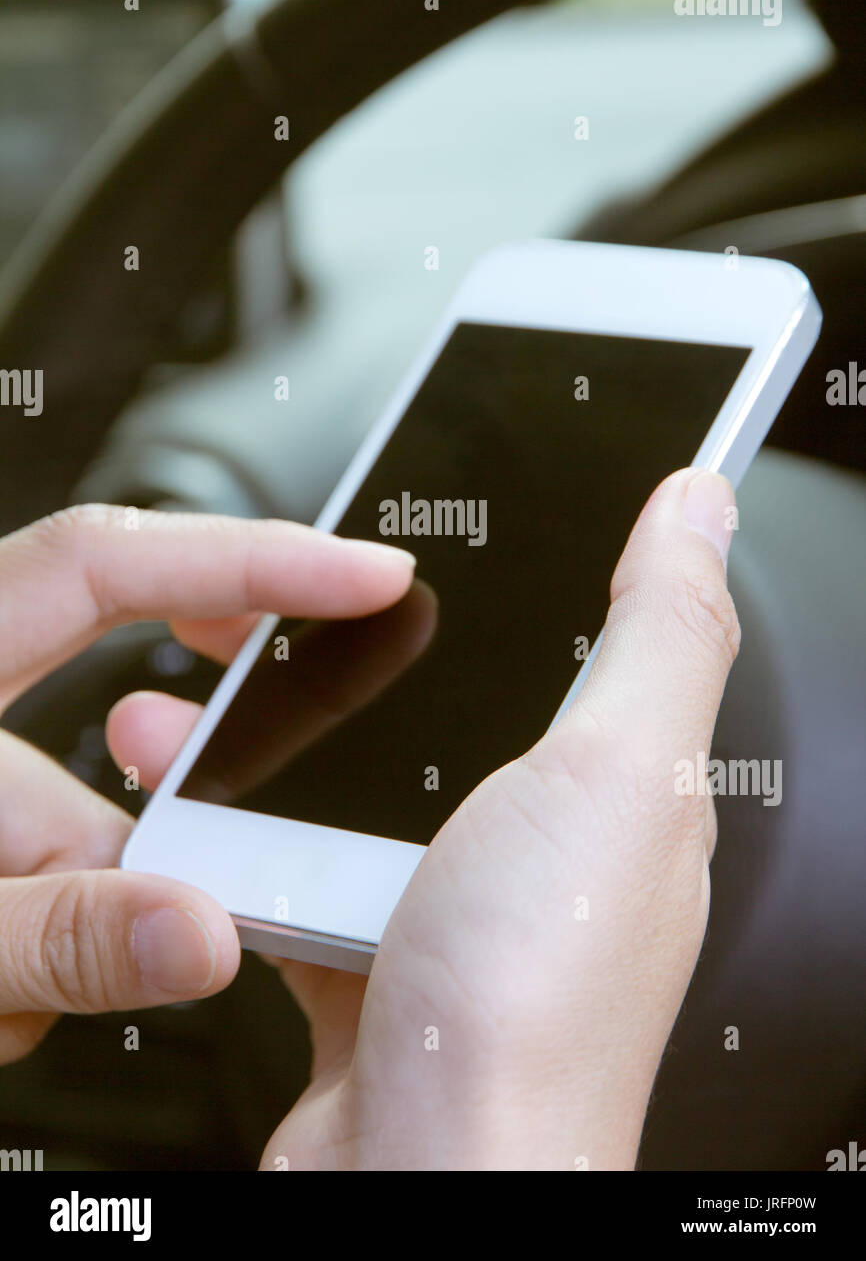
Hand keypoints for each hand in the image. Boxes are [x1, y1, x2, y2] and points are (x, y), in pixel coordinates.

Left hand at [0, 504, 413, 1064]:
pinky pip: (49, 874)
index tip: (367, 577)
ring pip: (81, 829)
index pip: (109, 562)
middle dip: (155, 827)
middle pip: (120, 724)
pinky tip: (5, 1000)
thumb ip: (59, 936)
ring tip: (19, 997)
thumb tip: (201, 935)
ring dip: (77, 920)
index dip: (249, 557)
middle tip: (187, 884)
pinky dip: (48, 944)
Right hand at [248, 468, 737, 1170]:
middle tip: (319, 615)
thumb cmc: (532, 1007)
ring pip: (365, 790)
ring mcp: (452, 910)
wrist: (418, 1181)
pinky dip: (250, 846)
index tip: (498, 511)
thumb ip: (662, 633)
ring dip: (292, 749)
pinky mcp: (367, 959)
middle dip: (381, 660)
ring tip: (234, 708)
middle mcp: (545, 854)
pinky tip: (219, 821)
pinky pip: (299, 872)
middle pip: (464, 711)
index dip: (558, 573)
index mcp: (625, 797)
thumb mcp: (616, 774)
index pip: (608, 650)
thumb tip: (700, 507)